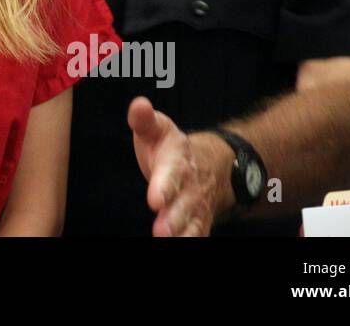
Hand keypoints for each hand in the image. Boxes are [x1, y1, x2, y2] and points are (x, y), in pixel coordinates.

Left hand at [128, 96, 233, 236]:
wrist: (211, 164)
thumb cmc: (172, 148)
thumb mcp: (159, 129)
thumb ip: (144, 120)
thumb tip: (138, 104)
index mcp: (177, 161)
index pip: (172, 174)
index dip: (164, 187)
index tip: (155, 200)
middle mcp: (190, 187)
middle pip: (183, 204)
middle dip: (172, 219)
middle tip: (160, 231)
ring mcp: (196, 207)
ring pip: (191, 224)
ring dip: (180, 234)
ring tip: (165, 239)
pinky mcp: (198, 222)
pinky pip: (196, 234)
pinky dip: (189, 240)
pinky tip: (176, 246)